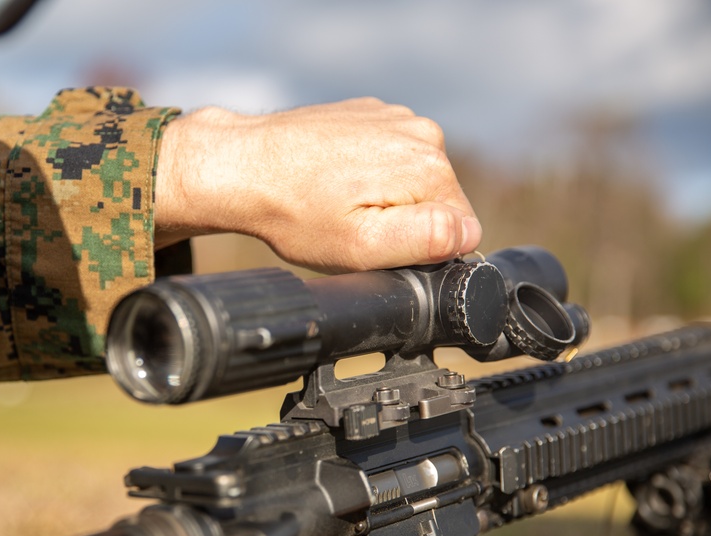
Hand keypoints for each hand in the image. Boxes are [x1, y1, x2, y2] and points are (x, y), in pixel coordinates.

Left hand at [154, 98, 479, 272]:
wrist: (243, 166)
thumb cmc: (295, 213)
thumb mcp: (362, 246)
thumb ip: (425, 241)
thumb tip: (467, 233)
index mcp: (431, 168)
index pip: (460, 228)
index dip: (420, 248)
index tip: (377, 243)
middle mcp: (423, 132)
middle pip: (437, 201)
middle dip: (401, 221)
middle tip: (350, 224)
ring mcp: (396, 116)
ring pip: (411, 179)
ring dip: (383, 197)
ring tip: (336, 201)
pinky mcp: (370, 112)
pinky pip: (387, 156)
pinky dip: (365, 172)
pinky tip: (331, 179)